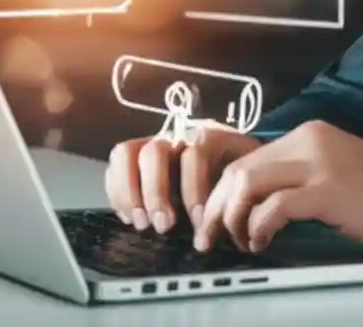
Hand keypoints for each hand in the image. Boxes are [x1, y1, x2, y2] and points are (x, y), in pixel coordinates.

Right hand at [104, 122, 261, 233]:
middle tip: (163, 226)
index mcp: (209, 136)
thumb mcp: (247, 177)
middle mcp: (176, 135)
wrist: (234, 155)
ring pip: (125, 153)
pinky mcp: (136, 156)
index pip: (194, 155)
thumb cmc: (240, 172)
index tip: (199, 222)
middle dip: (155, 192)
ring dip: (128, 192)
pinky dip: (116, 192)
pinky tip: (128, 217)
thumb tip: (225, 223)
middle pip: (154, 152)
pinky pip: (115, 165)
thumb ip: (236, 193)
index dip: (194, 190)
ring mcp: (152, 142)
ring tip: (140, 224)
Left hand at [196, 120, 362, 253]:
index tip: (213, 219)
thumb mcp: (328, 168)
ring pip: (248, 184)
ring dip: (234, 219)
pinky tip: (261, 241)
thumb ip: (293, 175)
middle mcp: (307, 142)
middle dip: (217, 208)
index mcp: (305, 136)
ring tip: (240, 242)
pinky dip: (259, 227)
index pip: (245, 159)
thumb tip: (250, 204)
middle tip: (211, 237)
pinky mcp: (327, 190)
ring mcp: (317, 164)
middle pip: (239, 171)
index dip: (221, 194)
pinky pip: (275, 206)